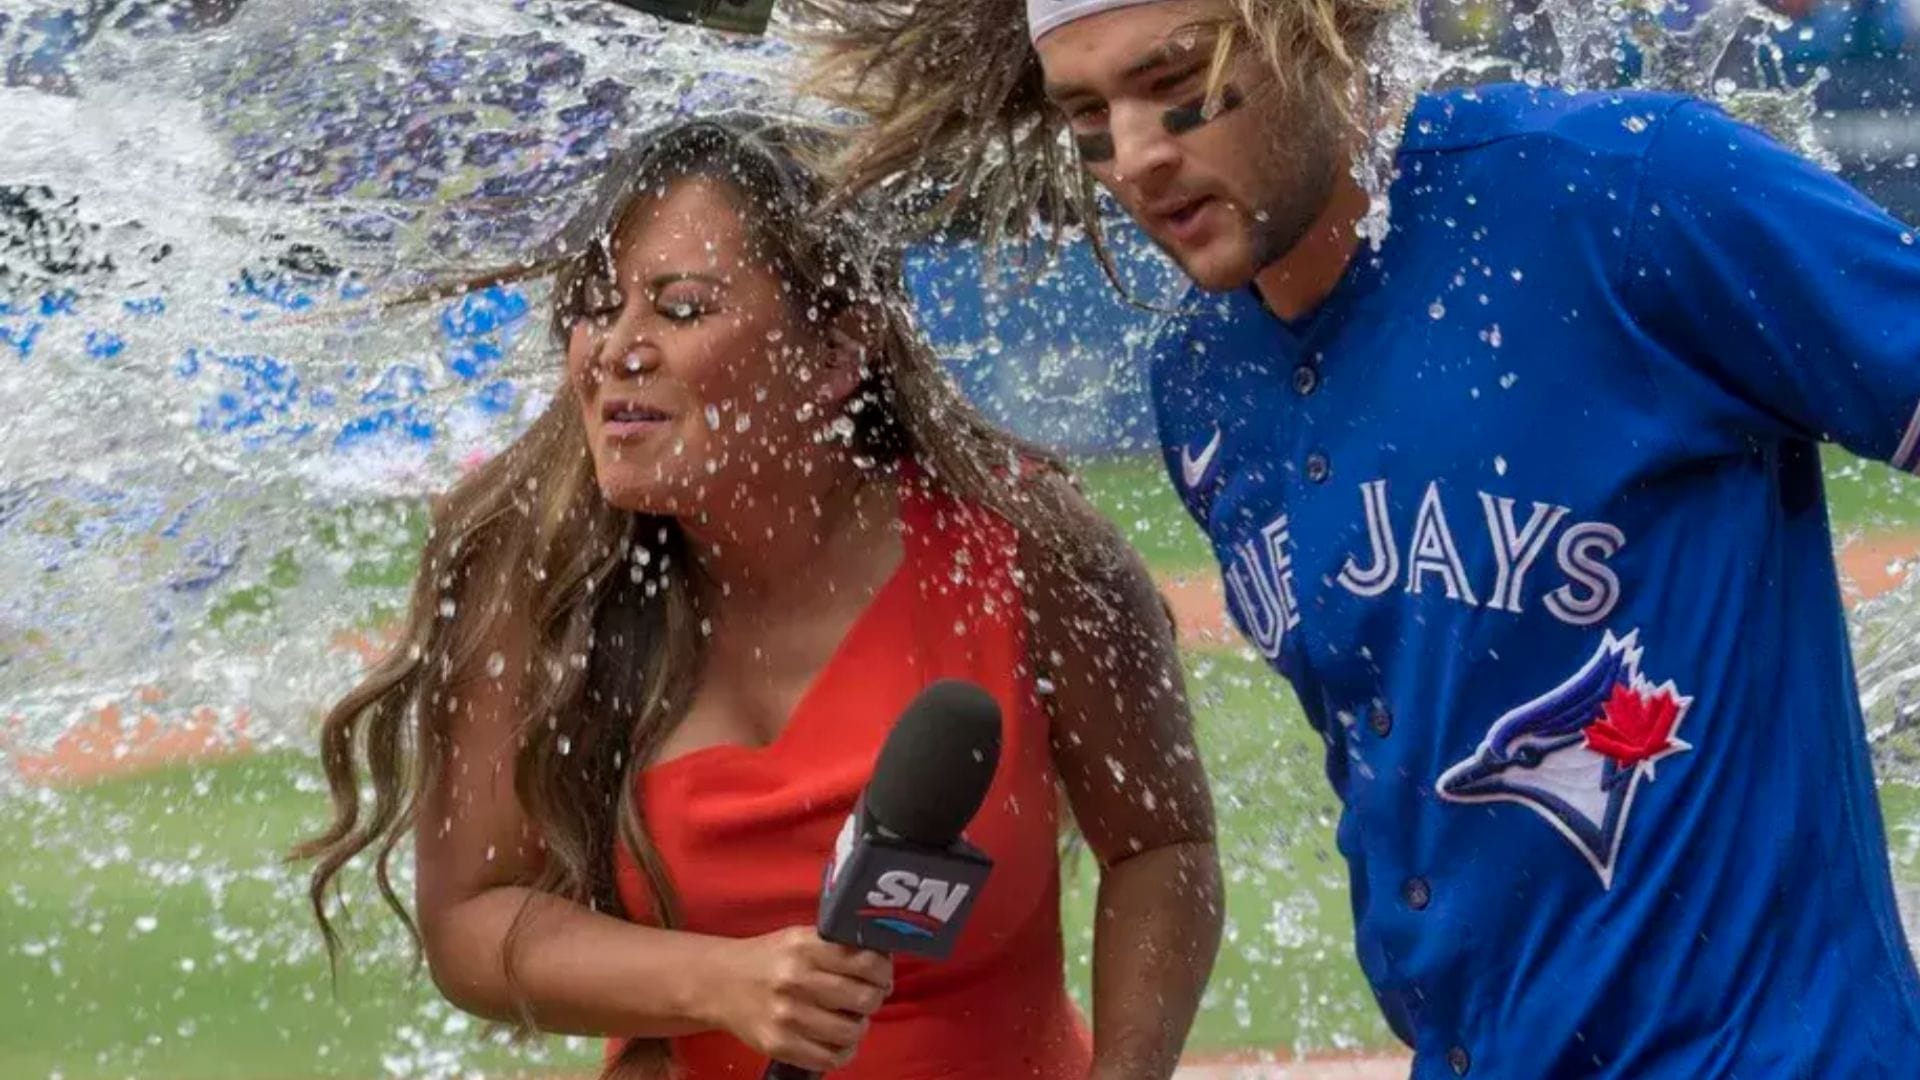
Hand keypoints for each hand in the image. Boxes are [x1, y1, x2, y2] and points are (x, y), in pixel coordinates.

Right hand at [704, 926, 892, 1070]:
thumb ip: (836, 946)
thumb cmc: (767, 959)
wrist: (718, 983)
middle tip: (868, 997)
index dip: (883, 971)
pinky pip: (830, 1057)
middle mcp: (796, 979)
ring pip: (851, 1031)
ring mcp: (787, 1015)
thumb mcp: (799, 938)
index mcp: (804, 947)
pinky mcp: (778, 1044)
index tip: (881, 975)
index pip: (865, 962)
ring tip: (850, 1018)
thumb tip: (882, 963)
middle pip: (863, 998)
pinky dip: (844, 1051)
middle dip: (874, 999)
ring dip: (859, 1026)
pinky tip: (839, 1041)